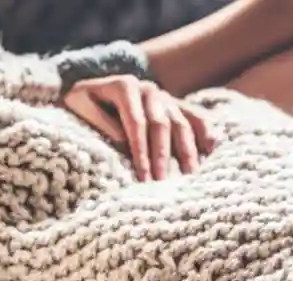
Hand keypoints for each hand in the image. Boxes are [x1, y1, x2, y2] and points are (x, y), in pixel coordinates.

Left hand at [63, 75, 215, 181]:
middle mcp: (148, 89)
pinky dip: (206, 130)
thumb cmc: (82, 102)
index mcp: (124, 86)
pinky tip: (212, 148)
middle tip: (164, 182)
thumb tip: (124, 141)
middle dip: (163, 155)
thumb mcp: (80, 105)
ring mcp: (164, 96)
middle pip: (161, 124)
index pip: (136, 122)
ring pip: (181, 123)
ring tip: (190, 175)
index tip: (143, 176)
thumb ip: (100, 120)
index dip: (140, 150)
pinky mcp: (175, 105)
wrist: (92, 87)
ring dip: (187, 151)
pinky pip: (195, 116)